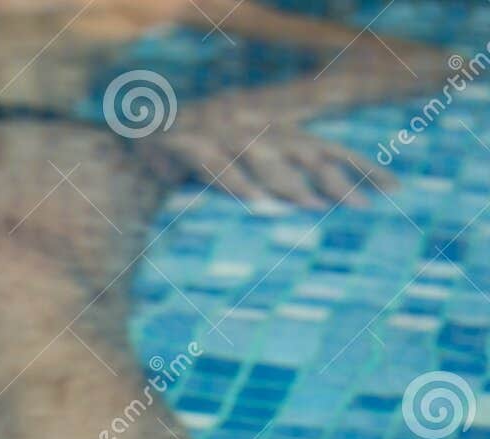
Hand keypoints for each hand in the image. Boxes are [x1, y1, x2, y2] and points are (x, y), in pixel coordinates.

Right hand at [151, 107, 395, 208]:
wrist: (143, 132)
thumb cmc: (201, 154)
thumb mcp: (246, 159)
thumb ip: (277, 173)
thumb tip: (317, 198)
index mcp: (276, 130)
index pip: (329, 147)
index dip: (363, 166)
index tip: (397, 189)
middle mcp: (257, 127)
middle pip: (305, 153)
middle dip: (335, 180)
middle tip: (362, 208)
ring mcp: (223, 133)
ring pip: (264, 159)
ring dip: (288, 184)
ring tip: (312, 207)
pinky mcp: (190, 144)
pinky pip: (217, 167)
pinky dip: (236, 185)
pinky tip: (256, 205)